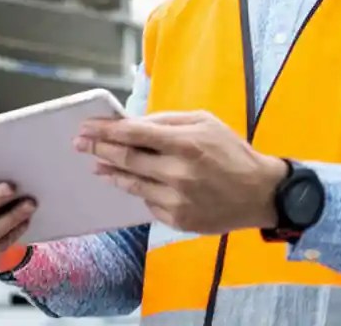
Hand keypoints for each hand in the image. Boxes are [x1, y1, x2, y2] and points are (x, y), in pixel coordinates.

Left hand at [76, 110, 288, 234]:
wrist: (260, 194)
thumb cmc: (232, 152)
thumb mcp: (205, 122)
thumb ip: (168, 122)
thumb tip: (133, 123)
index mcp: (185, 144)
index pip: (133, 134)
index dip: (105, 130)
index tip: (86, 127)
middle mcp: (178, 173)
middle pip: (126, 159)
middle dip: (98, 149)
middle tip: (79, 143)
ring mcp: (177, 199)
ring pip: (131, 184)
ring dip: (109, 172)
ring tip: (95, 165)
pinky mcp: (177, 219)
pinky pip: (147, 202)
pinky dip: (137, 189)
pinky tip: (128, 182)